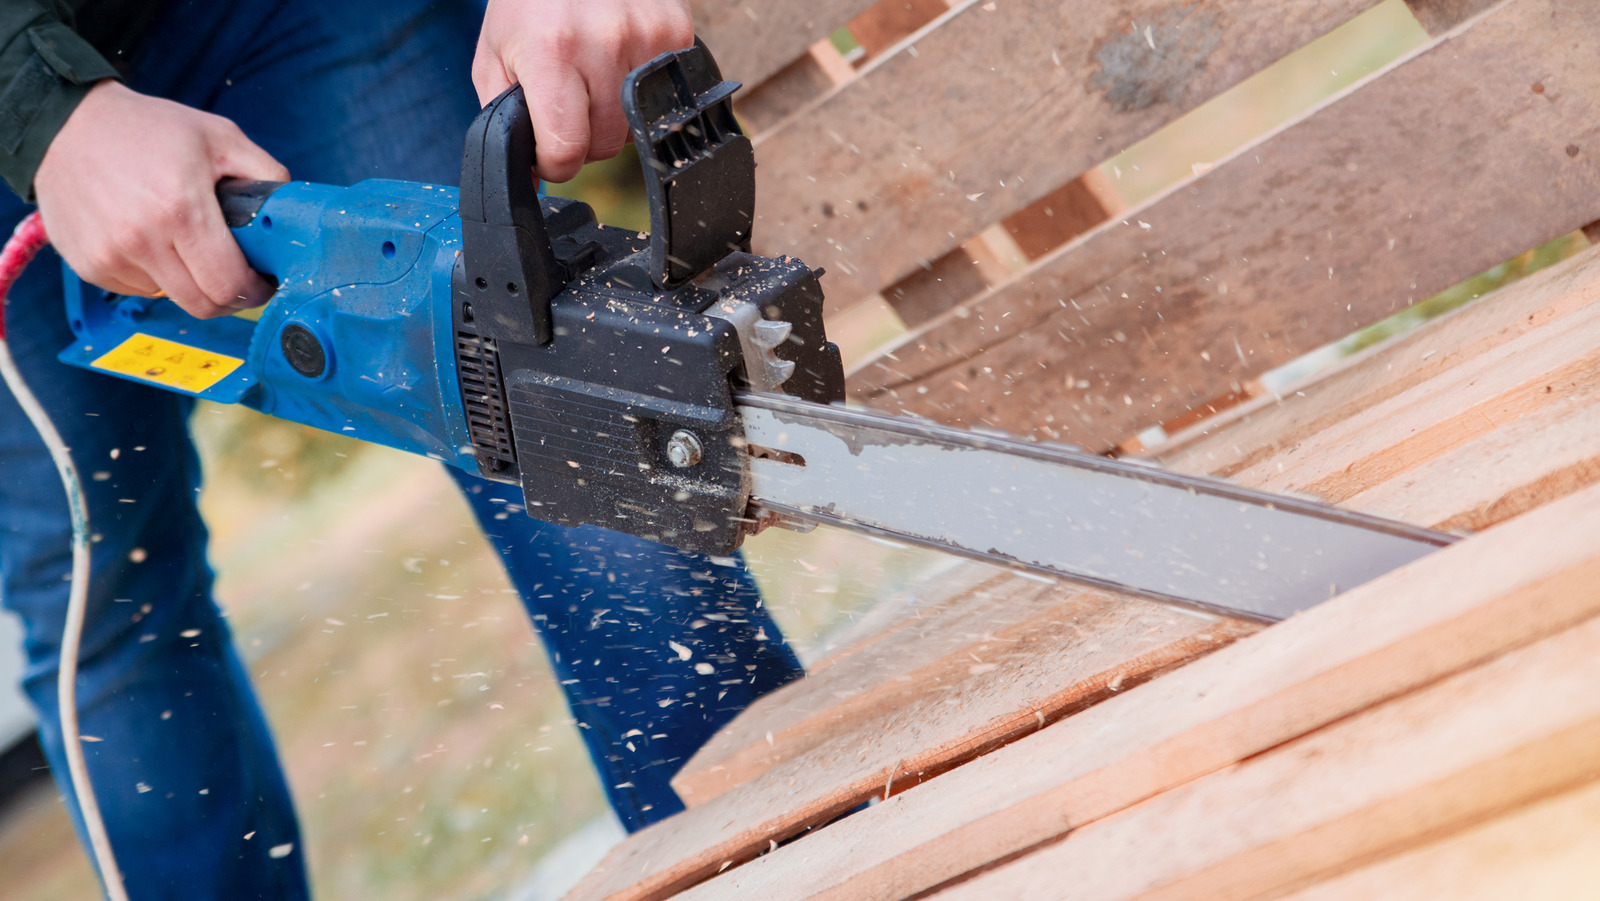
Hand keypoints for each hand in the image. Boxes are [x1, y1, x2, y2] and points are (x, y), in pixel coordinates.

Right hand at [33, 81, 289, 318]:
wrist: (66, 124)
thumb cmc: (146, 128)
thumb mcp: (219, 136)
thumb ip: (264, 173)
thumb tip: (292, 212)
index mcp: (181, 209)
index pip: (229, 284)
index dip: (254, 291)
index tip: (262, 282)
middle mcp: (142, 239)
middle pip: (203, 304)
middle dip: (228, 297)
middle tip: (235, 275)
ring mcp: (110, 256)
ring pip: (171, 298)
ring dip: (188, 282)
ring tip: (186, 244)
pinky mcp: (88, 265)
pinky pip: (138, 290)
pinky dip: (154, 276)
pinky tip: (151, 241)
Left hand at [473, 0, 693, 182]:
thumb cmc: (528, 3)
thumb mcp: (493, 54)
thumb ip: (503, 119)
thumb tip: (531, 177)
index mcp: (551, 52)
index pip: (566, 150)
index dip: (553, 162)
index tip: (547, 149)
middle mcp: (604, 43)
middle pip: (604, 145)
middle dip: (583, 137)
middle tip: (569, 101)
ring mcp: (647, 37)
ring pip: (636, 127)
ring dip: (613, 116)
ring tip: (594, 76)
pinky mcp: (676, 30)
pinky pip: (663, 96)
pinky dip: (640, 91)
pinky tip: (619, 59)